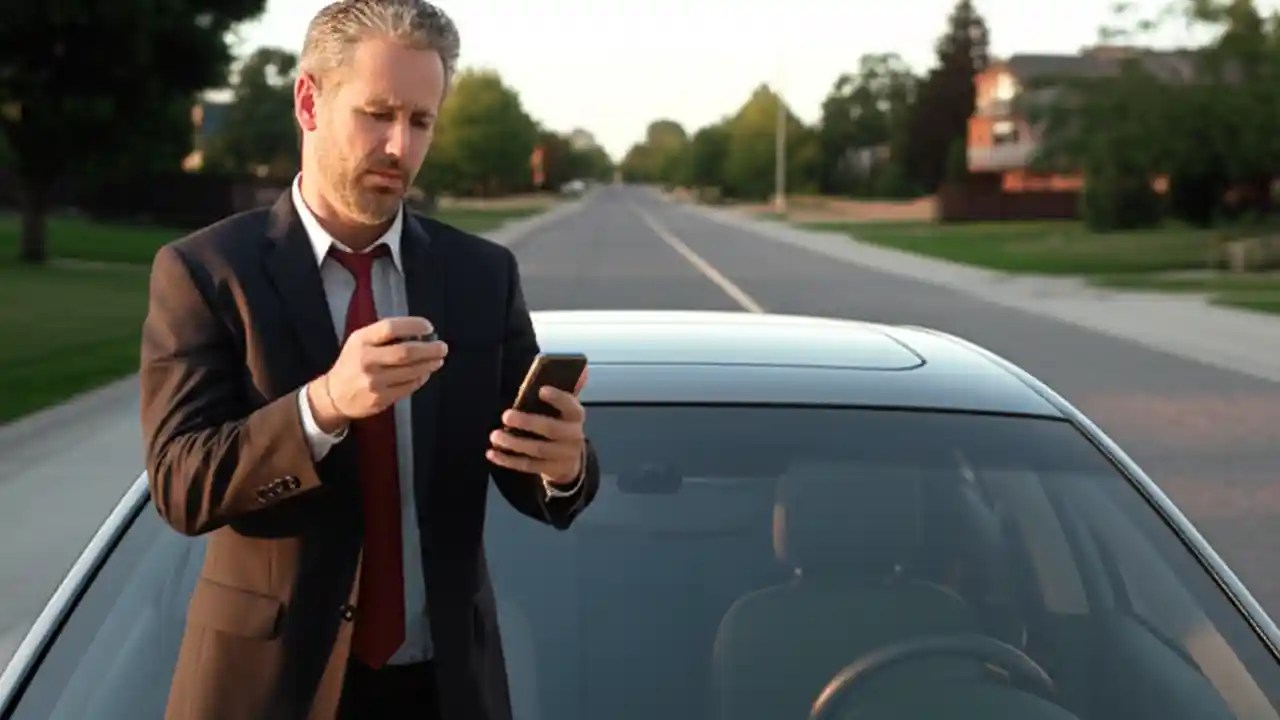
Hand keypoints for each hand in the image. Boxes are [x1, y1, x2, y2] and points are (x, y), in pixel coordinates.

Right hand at [307, 316, 446, 431]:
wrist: (334, 395)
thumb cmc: (353, 362)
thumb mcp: (360, 342)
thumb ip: (384, 335)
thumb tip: (420, 332)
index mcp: (361, 340)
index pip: (390, 328)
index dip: (413, 325)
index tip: (428, 327)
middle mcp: (366, 360)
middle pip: (406, 352)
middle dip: (429, 349)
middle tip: (442, 347)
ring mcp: (374, 382)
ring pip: (411, 372)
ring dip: (429, 364)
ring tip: (438, 359)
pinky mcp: (381, 399)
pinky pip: (408, 387)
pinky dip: (421, 378)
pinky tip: (425, 373)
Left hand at [487, 368, 588, 484]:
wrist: (571, 460)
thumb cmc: (562, 425)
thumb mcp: (566, 408)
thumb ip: (567, 390)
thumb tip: (582, 369)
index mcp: (576, 416)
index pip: (570, 406)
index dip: (558, 398)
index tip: (541, 389)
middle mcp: (574, 436)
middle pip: (551, 430)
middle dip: (528, 422)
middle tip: (506, 415)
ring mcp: (563, 455)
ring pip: (538, 450)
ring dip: (514, 443)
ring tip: (495, 435)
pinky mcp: (551, 470)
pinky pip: (528, 466)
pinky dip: (509, 461)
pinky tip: (493, 454)